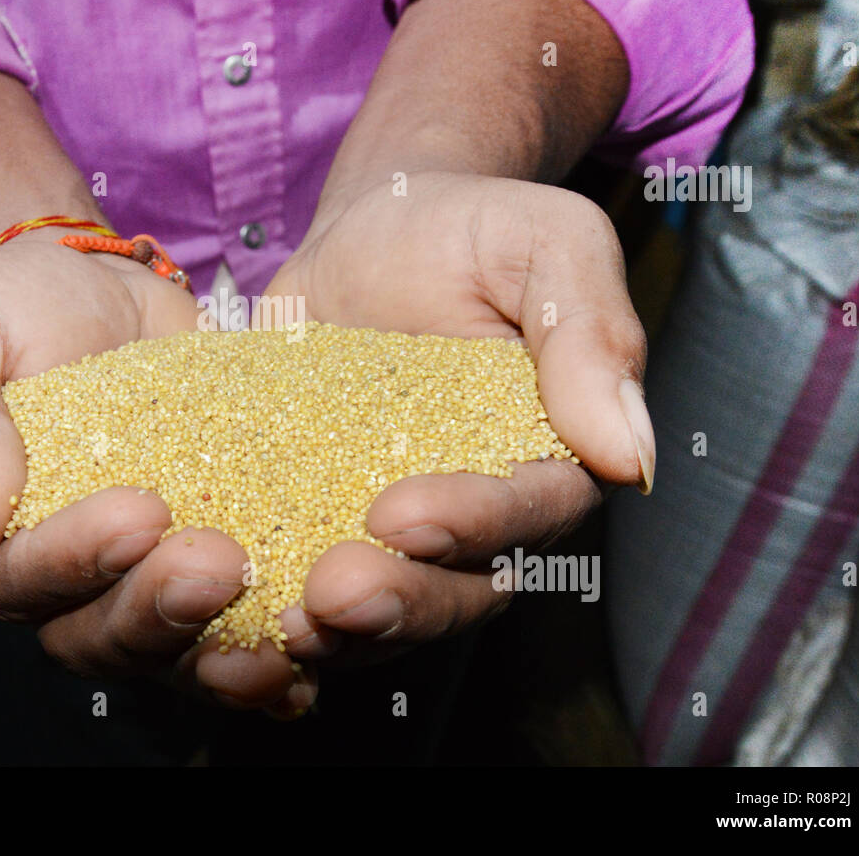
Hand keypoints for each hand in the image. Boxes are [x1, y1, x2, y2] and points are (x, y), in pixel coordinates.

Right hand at [0, 231, 308, 710]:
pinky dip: (266, 643)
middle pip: (93, 633)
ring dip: (222, 643)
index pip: (11, 581)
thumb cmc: (5, 309)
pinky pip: (227, 626)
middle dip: (158, 608)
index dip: (73, 561)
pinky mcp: (194, 563)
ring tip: (286, 615)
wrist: (91, 286)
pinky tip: (311, 648)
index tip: (139, 515)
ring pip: (166, 648)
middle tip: (221, 562)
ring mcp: (125, 582)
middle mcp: (46, 583)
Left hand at [258, 170, 653, 663]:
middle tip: (330, 595)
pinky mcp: (319, 518)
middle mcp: (479, 514)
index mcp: (548, 458)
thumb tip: (629, 453)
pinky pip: (304, 578)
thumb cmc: (474, 229)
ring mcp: (395, 529)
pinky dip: (270, 607)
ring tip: (279, 622)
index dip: (471, 526)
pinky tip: (228, 615)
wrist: (376, 227)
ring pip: (382, 610)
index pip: (526, 515)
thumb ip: (590, 333)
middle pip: (455, 591)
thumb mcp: (548, 244)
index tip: (401, 515)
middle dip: (398, 603)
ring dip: (335, 632)